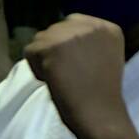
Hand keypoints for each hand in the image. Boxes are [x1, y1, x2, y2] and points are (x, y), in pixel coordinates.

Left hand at [24, 14, 126, 138]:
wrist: (100, 115)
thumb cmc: (100, 98)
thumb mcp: (103, 60)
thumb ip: (87, 46)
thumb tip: (59, 44)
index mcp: (108, 28)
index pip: (74, 23)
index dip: (66, 46)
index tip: (72, 66)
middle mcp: (91, 25)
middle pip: (56, 29)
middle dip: (54, 50)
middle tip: (64, 75)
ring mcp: (72, 33)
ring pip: (41, 38)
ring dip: (43, 59)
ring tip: (58, 78)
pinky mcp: (53, 45)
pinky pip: (30, 50)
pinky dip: (35, 68)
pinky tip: (51, 81)